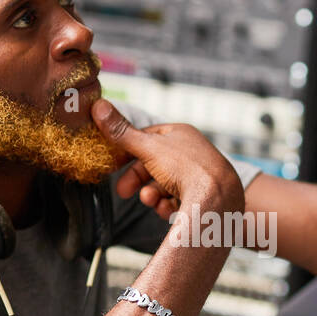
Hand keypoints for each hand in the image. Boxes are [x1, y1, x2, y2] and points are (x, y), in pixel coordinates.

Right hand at [90, 99, 242, 215]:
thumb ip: (122, 132)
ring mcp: (198, 175)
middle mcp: (191, 152)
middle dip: (137, 179)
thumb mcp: (148, 148)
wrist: (218, 199)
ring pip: (164, 185)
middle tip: (123, 192)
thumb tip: (97, 106)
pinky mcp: (203, 197)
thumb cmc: (186, 167)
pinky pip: (178, 200)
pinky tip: (168, 209)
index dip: (128, 150)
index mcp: (180, 134)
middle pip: (154, 165)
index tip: (112, 164)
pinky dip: (168, 206)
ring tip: (151, 201)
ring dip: (152, 195)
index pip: (147, 138)